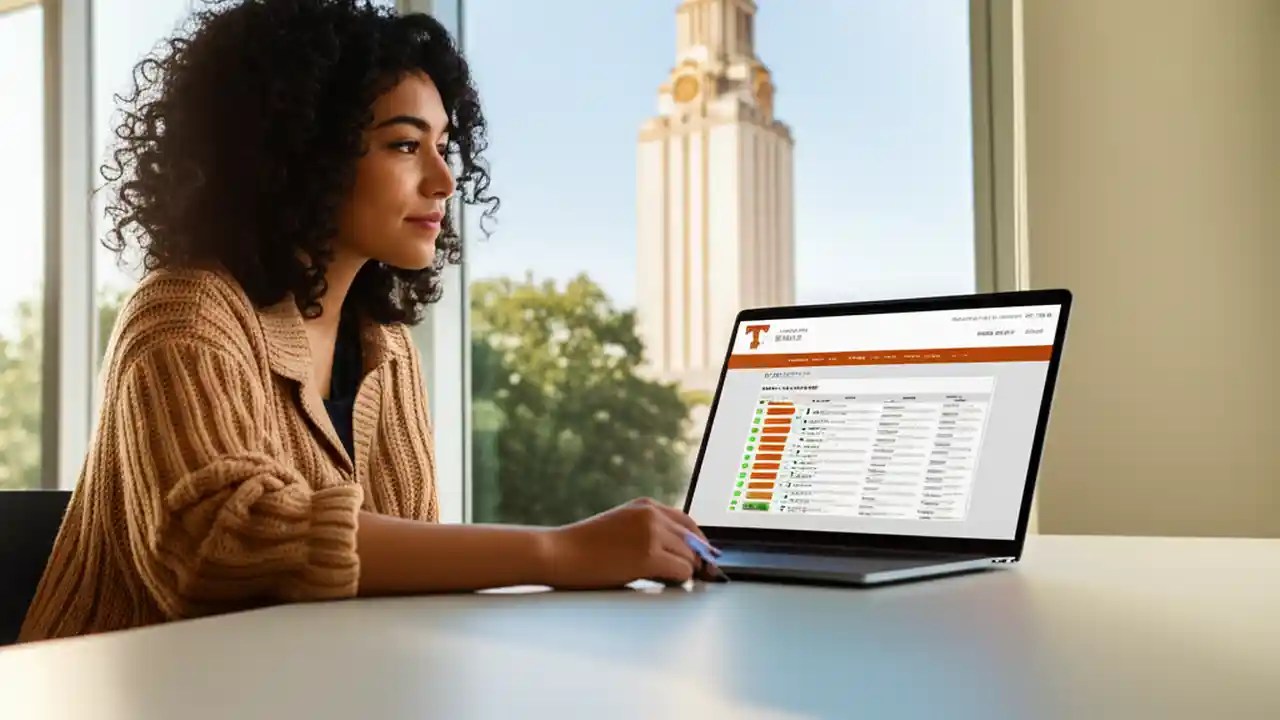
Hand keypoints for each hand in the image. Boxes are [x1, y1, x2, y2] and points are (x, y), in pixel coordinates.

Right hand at [545, 498, 723, 588]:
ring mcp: (651, 534)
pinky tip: (660, 584)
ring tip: (662, 580)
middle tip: (688, 576)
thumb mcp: (620, 526)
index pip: (688, 523)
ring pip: (691, 558)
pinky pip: (682, 572)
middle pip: (694, 540)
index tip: (702, 559)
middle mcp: (652, 515)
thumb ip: (648, 531)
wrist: (558, 553)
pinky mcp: (648, 556)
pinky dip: (678, 581)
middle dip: (695, 560)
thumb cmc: (583, 546)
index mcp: (645, 505)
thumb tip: (680, 552)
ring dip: (682, 572)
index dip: (698, 543)